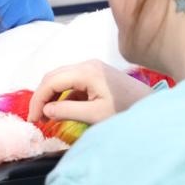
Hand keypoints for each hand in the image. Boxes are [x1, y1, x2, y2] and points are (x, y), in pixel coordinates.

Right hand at [27, 60, 151, 126]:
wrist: (151, 106)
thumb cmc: (126, 110)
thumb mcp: (96, 115)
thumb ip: (68, 112)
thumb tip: (45, 111)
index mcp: (86, 71)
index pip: (51, 81)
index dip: (37, 100)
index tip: (33, 120)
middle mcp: (86, 64)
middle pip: (53, 76)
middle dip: (41, 97)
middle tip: (36, 119)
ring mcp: (91, 68)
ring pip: (61, 78)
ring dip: (51, 96)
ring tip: (46, 117)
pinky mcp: (95, 75)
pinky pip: (71, 83)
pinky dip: (62, 95)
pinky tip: (60, 111)